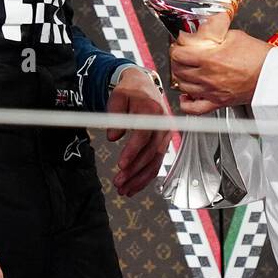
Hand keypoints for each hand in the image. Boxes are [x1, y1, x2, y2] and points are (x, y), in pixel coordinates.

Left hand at [106, 65, 172, 196]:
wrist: (144, 87)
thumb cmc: (129, 92)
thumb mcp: (118, 97)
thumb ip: (115, 116)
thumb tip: (113, 137)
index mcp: (152, 111)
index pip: (143, 136)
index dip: (132, 152)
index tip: (120, 165)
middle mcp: (162, 125)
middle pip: (150, 153)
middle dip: (134, 171)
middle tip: (118, 182)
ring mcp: (165, 136)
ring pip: (155, 162)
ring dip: (140, 179)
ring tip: (124, 190)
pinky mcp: (162, 144)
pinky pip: (156, 163)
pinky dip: (145, 177)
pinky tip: (134, 187)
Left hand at [170, 20, 270, 114]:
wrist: (272, 75)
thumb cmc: (258, 57)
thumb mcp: (234, 35)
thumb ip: (214, 32)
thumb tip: (201, 30)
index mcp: (210, 59)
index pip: (179, 54)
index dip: (177, 46)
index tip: (181, 43)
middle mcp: (208, 77)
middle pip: (178, 69)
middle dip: (176, 59)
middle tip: (182, 54)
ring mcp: (211, 92)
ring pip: (183, 86)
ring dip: (180, 76)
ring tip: (184, 69)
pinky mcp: (218, 102)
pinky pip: (194, 108)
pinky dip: (186, 103)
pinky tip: (186, 95)